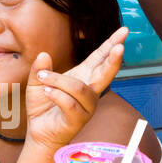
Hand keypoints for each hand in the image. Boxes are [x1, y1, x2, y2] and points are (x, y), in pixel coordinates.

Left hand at [24, 27, 126, 149]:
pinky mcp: (78, 119)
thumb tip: (44, 54)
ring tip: (43, 79)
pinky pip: (70, 104)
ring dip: (59, 81)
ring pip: (80, 88)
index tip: (124, 31)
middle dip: (113, 60)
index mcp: (82, 77)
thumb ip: (40, 68)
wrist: (39, 131)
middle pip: (105, 73)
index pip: (100, 58)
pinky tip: (47, 92)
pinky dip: (56, 95)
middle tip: (120, 47)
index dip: (111, 44)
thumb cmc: (43, 105)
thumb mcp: (37, 81)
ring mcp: (86, 106)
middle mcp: (89, 91)